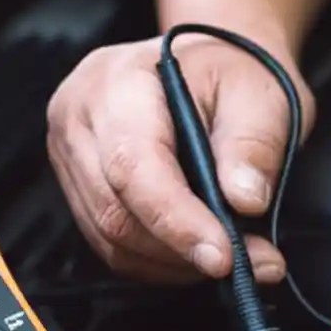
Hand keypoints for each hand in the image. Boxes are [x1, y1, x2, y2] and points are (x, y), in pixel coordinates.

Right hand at [46, 28, 314, 282]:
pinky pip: (110, 245)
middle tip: (248, 263)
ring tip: (233, 258)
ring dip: (174, 262)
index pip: (133, 164)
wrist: (205, 67)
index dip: (176, 219)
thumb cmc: (229, 73)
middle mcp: (79, 119)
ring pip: (110, 238)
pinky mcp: (78, 190)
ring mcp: (70, 157)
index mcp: (117, 81)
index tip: (223, 256)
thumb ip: (254, 145)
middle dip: (183, 250)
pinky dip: (159, 261)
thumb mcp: (259, 94)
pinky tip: (196, 252)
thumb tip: (245, 201)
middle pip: (115, 211)